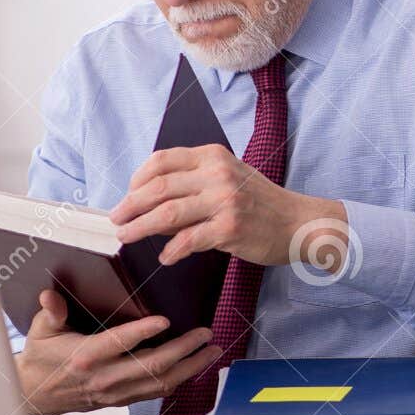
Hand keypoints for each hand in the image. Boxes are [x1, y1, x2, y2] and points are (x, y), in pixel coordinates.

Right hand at [15, 289, 220, 414]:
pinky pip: (156, 391)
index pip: (119, 343)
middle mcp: (105, 377)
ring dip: (190, 367)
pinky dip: (179, 379)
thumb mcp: (41, 331)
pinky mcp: (123, 399)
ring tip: (212, 351)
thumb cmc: (42, 357)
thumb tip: (50, 294)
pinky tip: (195, 365)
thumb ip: (51, 312)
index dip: (142, 332)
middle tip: (205, 334)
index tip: (165, 319)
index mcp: (86, 356)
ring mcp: (116, 392)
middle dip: (184, 350)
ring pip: (160, 382)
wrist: (35, 395)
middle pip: (151, 366)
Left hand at [109, 144, 350, 269]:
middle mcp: (218, 174)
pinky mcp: (230, 229)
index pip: (162, 161)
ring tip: (126, 236)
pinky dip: (171, 251)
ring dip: (140, 227)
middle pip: (158, 187)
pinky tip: (165, 257)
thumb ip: (193, 183)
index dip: (136, 179)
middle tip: (116, 219)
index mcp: (213, 156)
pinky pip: (188, 241)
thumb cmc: (260, 202)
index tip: (127, 195)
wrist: (298, 222)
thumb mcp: (228, 177)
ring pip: (167, 214)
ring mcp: (225, 201)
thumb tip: (149, 203)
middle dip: (130, 205)